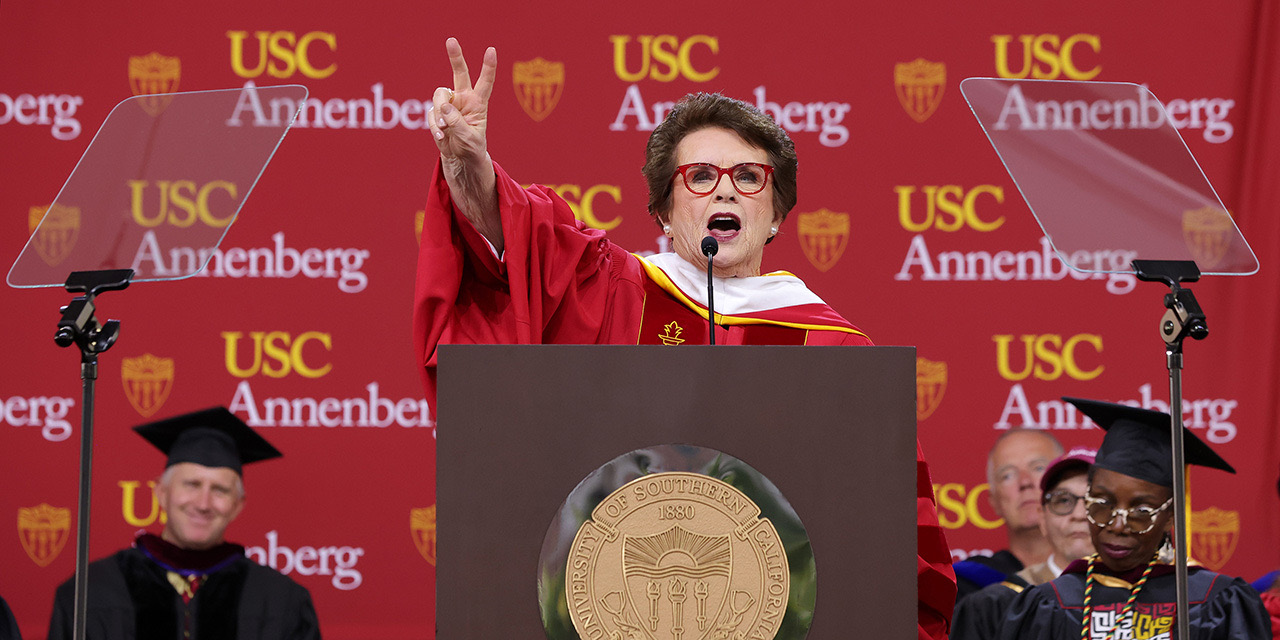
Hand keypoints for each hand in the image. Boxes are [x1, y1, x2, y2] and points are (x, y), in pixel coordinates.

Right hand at [429, 38, 496, 164]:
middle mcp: (463, 99)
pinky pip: (432, 114)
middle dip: (455, 57)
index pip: (485, 82)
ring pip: (439, 96)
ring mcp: (449, 104)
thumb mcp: (469, 139)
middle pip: (459, 73)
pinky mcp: (436, 112)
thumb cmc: (471, 148)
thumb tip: (444, 107)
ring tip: (445, 130)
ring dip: (440, 112)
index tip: (491, 50)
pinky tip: (442, 136)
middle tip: (451, 40)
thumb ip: (457, 123)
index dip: (488, 67)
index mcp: (478, 103)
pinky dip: (435, 126)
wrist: (460, 158)